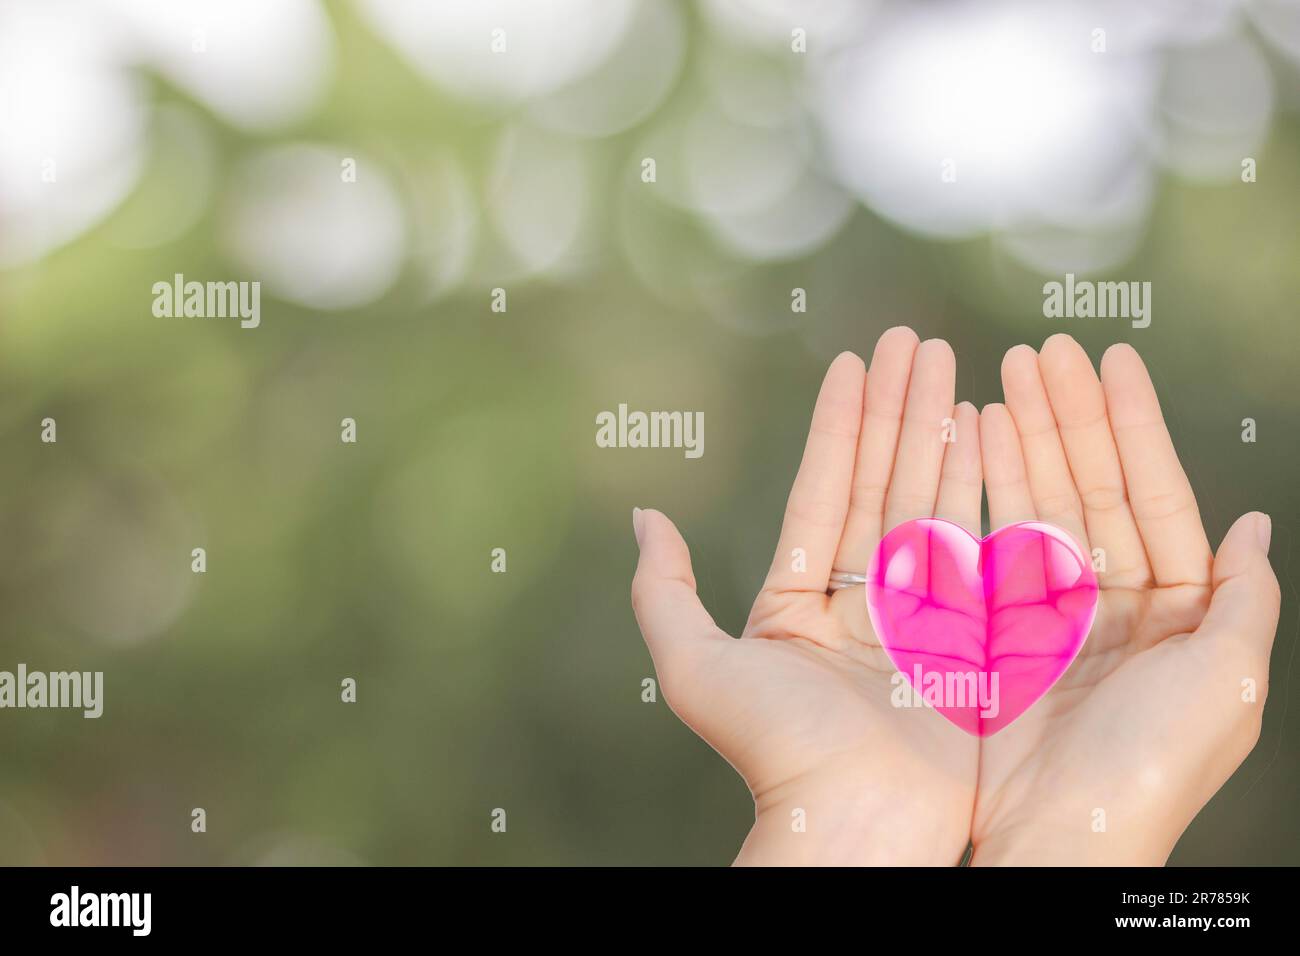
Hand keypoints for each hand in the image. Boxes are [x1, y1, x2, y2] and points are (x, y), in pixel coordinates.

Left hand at [631, 328, 978, 864]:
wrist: (854, 822)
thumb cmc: (772, 751)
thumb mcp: (696, 666)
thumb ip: (664, 590)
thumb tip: (644, 513)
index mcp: (799, 602)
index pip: (823, 491)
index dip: (840, 425)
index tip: (853, 361)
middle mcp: (861, 600)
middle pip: (883, 481)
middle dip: (898, 409)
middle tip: (912, 337)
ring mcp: (922, 614)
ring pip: (931, 499)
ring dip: (939, 429)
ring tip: (949, 361)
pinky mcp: (972, 634)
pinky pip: (979, 543)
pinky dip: (983, 485)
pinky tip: (988, 429)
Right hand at [972, 334, 1278, 864]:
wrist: (1058, 834)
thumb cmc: (1151, 766)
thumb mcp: (1227, 680)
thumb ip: (1245, 597)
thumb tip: (1257, 525)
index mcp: (1178, 610)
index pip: (1155, 495)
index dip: (1133, 426)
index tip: (1110, 361)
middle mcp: (1117, 602)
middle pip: (1091, 485)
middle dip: (1069, 414)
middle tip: (1041, 350)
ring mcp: (1052, 611)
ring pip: (1039, 501)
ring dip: (1024, 436)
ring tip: (1004, 374)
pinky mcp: (998, 626)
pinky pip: (992, 540)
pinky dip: (985, 487)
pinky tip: (977, 438)